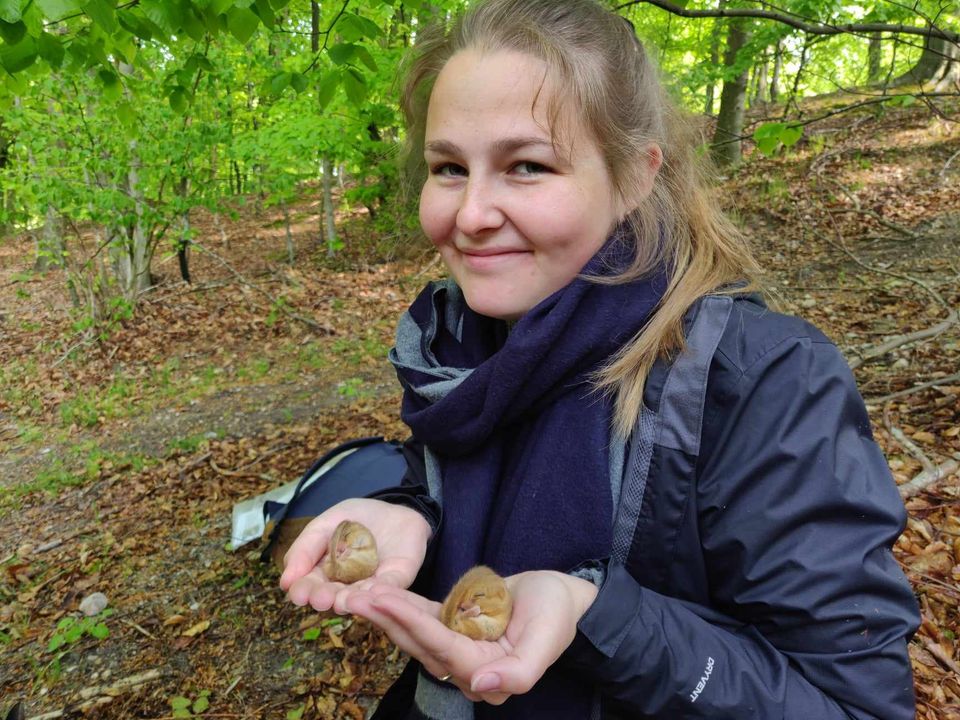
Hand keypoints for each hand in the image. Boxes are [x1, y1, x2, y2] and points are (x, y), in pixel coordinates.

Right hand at [280, 498, 431, 612]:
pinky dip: (381, 590)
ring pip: (359, 597)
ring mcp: (372, 584)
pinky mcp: (397, 578)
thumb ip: (305, 547)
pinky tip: (372, 592)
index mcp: (324, 574)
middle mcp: (346, 586)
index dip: (303, 591)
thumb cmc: (357, 519)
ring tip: (342, 601)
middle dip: (325, 598)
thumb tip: (285, 582)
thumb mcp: (325, 524)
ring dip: (350, 600)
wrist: (395, 509)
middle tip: (321, 599)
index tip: (298, 594)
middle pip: (332, 596)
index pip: (310, 586)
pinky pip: (389, 587)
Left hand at [345, 570, 598, 704]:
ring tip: (356, 594)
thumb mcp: (546, 640)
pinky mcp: (453, 628)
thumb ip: (520, 671)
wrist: (563, 598)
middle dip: (386, 620)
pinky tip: (378, 594)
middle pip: (420, 644)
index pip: (443, 649)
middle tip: (353, 597)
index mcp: (489, 674)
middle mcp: (468, 669)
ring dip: (386, 614)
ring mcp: (458, 649)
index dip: (412, 624)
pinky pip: (423, 619)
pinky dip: (401, 607)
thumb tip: (483, 685)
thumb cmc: (557, 615)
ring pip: (415, 633)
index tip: (384, 600)